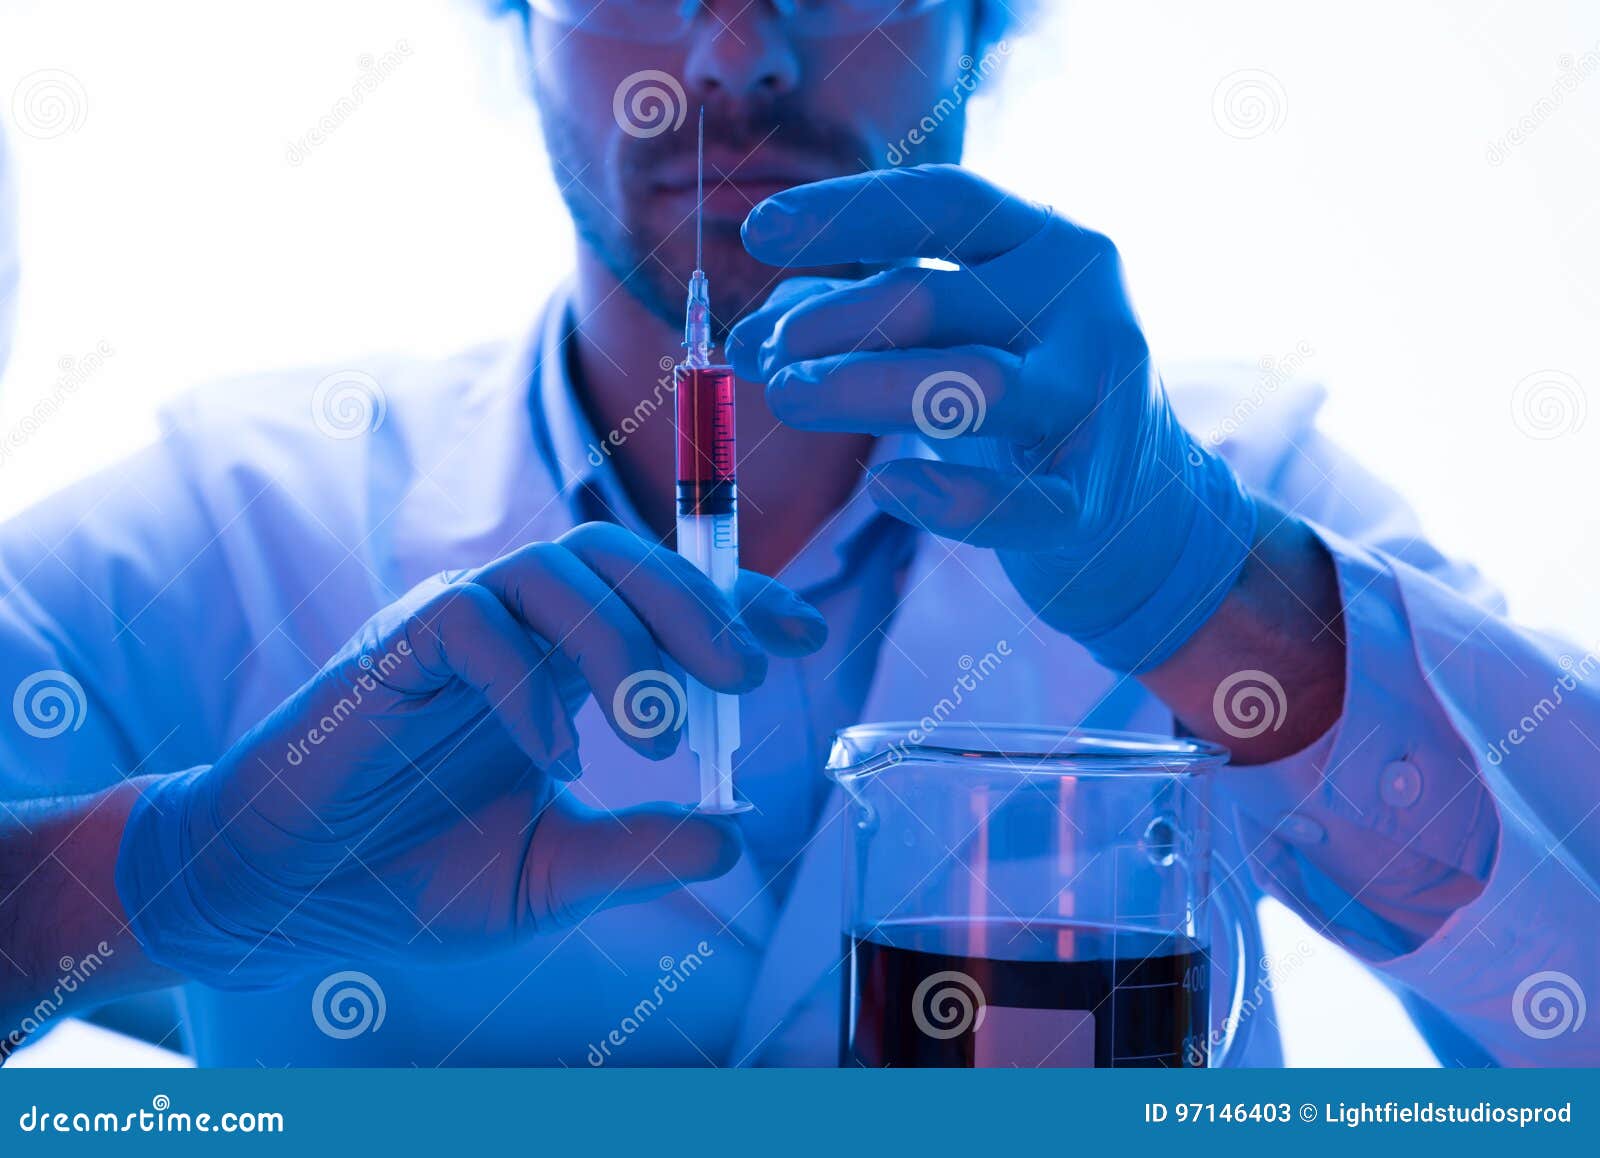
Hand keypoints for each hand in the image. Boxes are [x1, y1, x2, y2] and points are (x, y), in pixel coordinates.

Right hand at [115, 523, 827, 987]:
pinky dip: (525, 681)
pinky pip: (469, 622)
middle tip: (749, 678)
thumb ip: (635, 851)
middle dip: (696, 604)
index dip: (735, 603)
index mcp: (562, 668)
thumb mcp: (549, 873)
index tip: (805, 636)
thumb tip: (735, 837)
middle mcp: (516, 631)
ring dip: (622, 641)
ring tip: (659, 733)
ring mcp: (452, 628)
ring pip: (552, 571)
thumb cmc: (414, 875)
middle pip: (618, 558)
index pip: (660, 602)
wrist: (293, 895)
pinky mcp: (392, 647)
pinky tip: (557, 753)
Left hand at [731, 164, 1256, 673]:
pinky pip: (1016, 502)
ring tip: (789, 397)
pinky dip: (948, 498)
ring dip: (866, 389)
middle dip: (833, 325)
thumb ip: (852, 322)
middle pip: (936, 296)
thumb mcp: (947, 337)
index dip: (844, 211)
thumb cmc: (1022, 402)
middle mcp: (1082, 306)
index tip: (756, 232)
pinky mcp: (1095, 495)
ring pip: (973, 387)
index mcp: (1046, 244)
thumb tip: (744, 342)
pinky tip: (887, 487)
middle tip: (767, 360)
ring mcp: (1098, 400)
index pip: (942, 203)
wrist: (1140, 507)